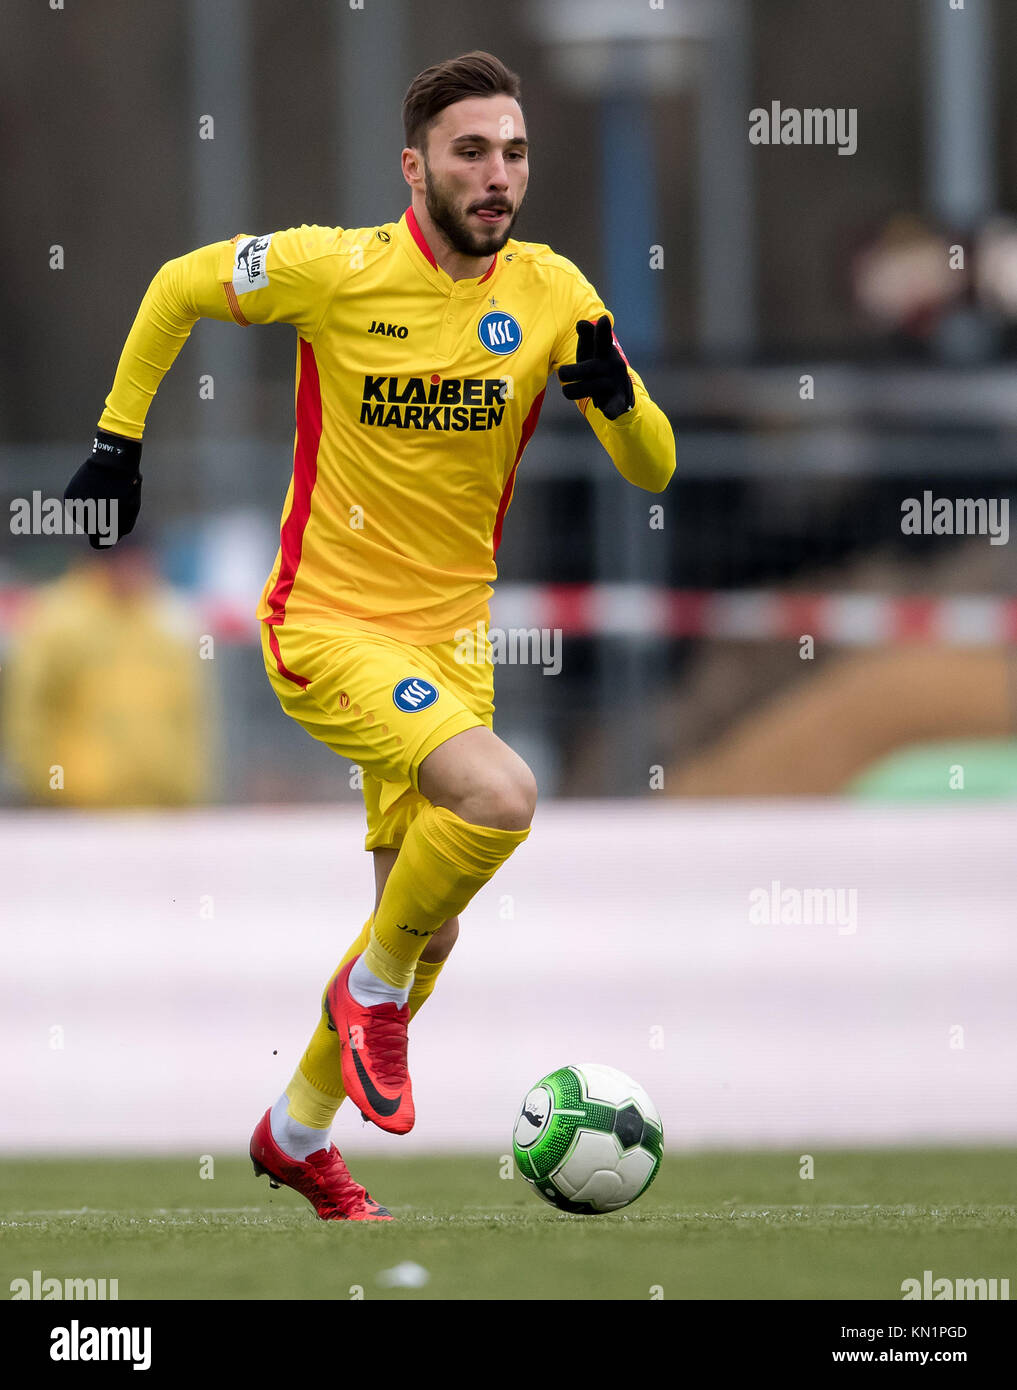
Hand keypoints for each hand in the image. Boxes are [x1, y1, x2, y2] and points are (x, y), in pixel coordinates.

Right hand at [64, 429, 142, 548]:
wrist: (112, 460)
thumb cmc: (126, 486)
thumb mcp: (132, 509)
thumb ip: (123, 528)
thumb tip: (111, 539)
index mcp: (105, 522)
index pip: (99, 543)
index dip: (105, 539)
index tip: (108, 531)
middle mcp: (89, 517)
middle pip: (91, 531)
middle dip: (100, 522)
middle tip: (109, 504)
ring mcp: (78, 506)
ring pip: (83, 519)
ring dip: (91, 512)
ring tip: (101, 494)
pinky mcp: (69, 498)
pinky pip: (76, 508)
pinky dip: (82, 502)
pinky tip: (91, 490)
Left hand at [557, 314, 634, 420]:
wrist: (620, 390)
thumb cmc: (597, 364)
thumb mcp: (592, 350)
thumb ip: (587, 336)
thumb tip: (581, 323)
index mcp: (605, 351)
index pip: (602, 339)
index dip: (602, 330)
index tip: (603, 319)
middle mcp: (612, 366)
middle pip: (589, 368)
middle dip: (572, 372)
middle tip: (561, 373)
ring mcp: (615, 384)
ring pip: (590, 389)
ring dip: (574, 391)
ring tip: (567, 390)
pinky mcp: (617, 402)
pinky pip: (614, 407)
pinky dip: (611, 410)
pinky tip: (607, 412)